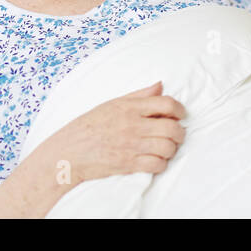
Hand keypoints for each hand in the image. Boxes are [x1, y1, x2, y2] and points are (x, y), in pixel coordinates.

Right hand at [41, 81, 186, 184]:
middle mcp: (133, 125)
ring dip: (171, 149)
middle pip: (172, 128)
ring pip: (167, 147)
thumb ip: (139, 95)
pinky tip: (156, 160)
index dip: (180, 109)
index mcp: (130, 107)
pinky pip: (156, 165)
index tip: (181, 115)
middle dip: (180, 132)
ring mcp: (131, 146)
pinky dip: (161, 164)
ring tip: (166, 148)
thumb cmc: (90, 125)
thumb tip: (160, 85)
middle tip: (176, 134)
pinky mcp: (128, 164)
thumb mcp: (113, 103)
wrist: (69, 151)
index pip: (166, 104)